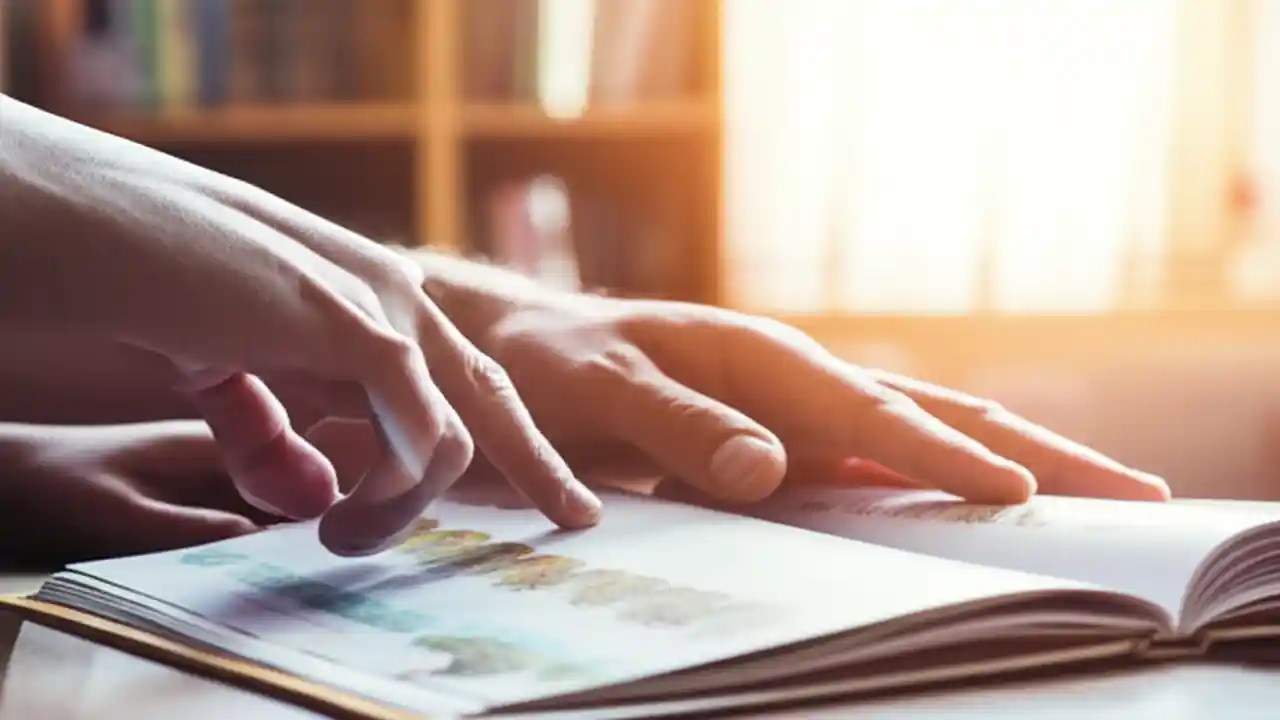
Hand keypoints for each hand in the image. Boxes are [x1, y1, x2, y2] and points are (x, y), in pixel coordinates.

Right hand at [0, 98, 598, 554]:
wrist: (105, 232)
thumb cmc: (163, 291)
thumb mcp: (228, 377)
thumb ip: (273, 436)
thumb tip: (317, 497)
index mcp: (374, 304)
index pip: (465, 377)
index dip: (512, 436)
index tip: (555, 491)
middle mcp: (398, 299)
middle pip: (495, 396)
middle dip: (541, 464)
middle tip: (575, 519)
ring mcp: (385, 306)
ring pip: (450, 438)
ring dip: (399, 509)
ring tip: (341, 538)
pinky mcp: (358, 323)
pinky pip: (420, 431)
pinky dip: (391, 489)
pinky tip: (337, 513)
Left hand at [431, 281, 1168, 503]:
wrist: (525, 348)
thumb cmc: (556, 366)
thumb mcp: (599, 395)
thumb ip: (679, 427)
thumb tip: (770, 470)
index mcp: (762, 359)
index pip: (873, 415)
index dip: (948, 456)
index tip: (1023, 496)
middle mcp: (798, 379)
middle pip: (937, 413)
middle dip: (1036, 454)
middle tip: (1136, 493)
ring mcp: (801, 409)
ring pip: (926, 432)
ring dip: (1014, 461)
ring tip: (1097, 496)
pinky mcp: (790, 437)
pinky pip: (883, 460)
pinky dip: (948, 476)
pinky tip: (987, 507)